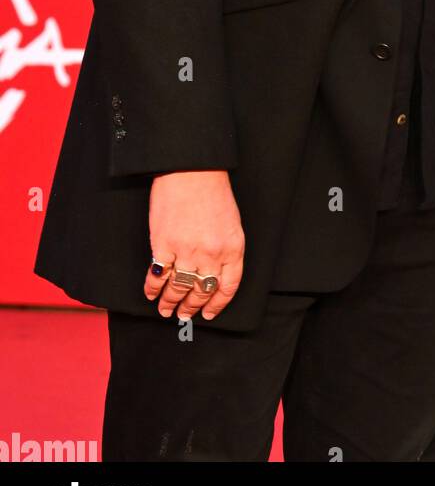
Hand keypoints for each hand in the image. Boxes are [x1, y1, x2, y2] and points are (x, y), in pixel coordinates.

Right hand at [143, 169, 244, 321]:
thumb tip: (213, 271)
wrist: (192, 170)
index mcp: (232, 247)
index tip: (209, 313)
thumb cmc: (212, 191)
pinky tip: (151, 294)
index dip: (218, 304)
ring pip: (179, 288)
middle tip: (185, 315)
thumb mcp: (230, 222)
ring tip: (166, 310)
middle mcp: (211, 253)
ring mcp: (186, 251)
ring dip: (171, 303)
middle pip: (202, 291)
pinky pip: (158, 276)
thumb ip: (225, 248)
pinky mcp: (163, 245)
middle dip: (192, 307)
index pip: (228, 287)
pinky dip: (153, 288)